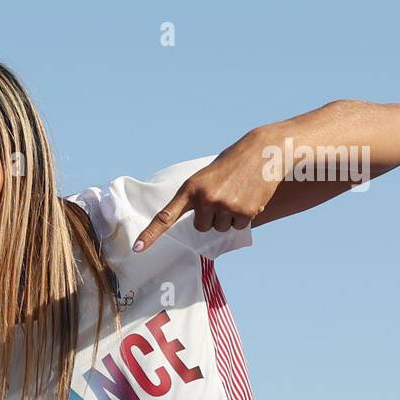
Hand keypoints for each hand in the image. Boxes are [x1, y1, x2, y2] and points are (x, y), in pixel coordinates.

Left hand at [132, 130, 280, 252]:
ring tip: (236, 194)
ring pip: (220, 228)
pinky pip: (237, 227)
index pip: (165, 217)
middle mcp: (205, 199)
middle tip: (222, 196)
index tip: (137, 248)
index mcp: (190, 188)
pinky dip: (243, 217)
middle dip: (210, 217)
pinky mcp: (244, 211)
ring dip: (228, 217)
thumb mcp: (205, 177)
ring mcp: (225, 206)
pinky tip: (248, 198)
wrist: (262, 151)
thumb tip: (197, 226)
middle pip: (200, 227)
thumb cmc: (230, 165)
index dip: (151, 234)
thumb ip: (195, 198)